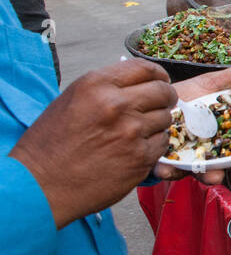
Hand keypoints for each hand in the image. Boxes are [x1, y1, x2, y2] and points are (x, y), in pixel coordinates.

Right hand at [9, 60, 177, 227]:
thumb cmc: (49, 145)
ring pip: (165, 118)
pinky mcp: (140, 158)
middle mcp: (116, 105)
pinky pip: (162, 143)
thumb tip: (136, 85)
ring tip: (138, 131)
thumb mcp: (71, 101)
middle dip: (165, 97)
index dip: (158, 75)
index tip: (160, 81)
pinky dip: (154, 145)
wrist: (40, 186)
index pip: (145, 68)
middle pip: (162, 91)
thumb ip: (105, 89)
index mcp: (95, 85)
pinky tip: (136, 149)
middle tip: (160, 104)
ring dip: (157, 123)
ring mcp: (131, 132)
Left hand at [153, 57, 230, 185]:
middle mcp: (218, 148)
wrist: (146, 106)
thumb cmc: (181, 99)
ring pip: (211, 170)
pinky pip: (173, 170)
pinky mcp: (171, 163)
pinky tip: (168, 167)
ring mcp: (196, 157)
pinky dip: (171, 170)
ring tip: (214, 175)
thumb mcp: (209, 85)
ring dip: (214, 175)